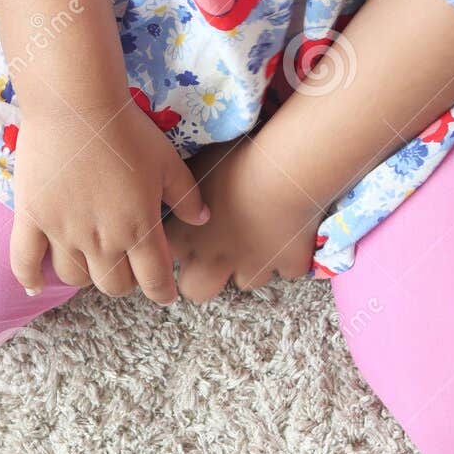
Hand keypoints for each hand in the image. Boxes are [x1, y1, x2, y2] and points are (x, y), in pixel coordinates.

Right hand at [10, 99, 207, 304]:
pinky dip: (28, 277)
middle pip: (113, 285)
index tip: (165, 294)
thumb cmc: (126, 130)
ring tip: (90, 261)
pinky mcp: (32, 218)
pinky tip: (35, 285)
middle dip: (125, 282)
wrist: (76, 104)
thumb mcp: (167, 161)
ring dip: (86, 275)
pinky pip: (24, 260)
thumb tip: (202, 220)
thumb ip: (186, 195)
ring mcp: (63, 232)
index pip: (154, 280)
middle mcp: (102, 240)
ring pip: (75, 278)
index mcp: (139, 228)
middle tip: (127, 267)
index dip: (162, 293)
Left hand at [166, 138, 320, 302]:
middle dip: (201, 278)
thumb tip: (178, 192)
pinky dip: (289, 256)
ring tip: (258, 238)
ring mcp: (252, 266)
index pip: (163, 260)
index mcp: (187, 235)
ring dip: (250, 266)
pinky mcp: (287, 264)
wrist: (282, 171)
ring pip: (246, 283)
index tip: (183, 238)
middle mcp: (214, 258)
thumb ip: (185, 192)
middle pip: (196, 291)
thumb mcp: (197, 168)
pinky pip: (288, 270)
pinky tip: (290, 233)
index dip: (173, 251)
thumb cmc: (233, 162)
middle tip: (213, 256)